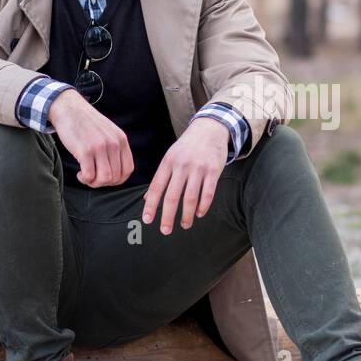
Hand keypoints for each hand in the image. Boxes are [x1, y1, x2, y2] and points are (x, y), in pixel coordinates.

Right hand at [47, 88, 134, 186]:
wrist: (69, 108)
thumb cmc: (86, 123)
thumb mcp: (108, 132)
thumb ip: (115, 149)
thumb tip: (115, 174)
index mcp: (121, 140)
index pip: (128, 170)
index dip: (117, 180)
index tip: (106, 178)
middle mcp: (113, 143)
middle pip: (116, 177)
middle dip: (103, 183)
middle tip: (92, 177)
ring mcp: (100, 147)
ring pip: (105, 179)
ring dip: (94, 183)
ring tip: (86, 176)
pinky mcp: (85, 150)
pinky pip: (89, 176)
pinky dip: (84, 179)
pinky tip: (79, 173)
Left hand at [142, 118, 228, 233]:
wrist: (210, 129)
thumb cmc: (187, 147)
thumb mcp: (170, 157)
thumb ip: (160, 178)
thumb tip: (147, 199)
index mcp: (168, 162)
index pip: (156, 187)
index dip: (151, 205)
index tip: (147, 220)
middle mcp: (181, 166)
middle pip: (172, 196)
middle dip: (168, 216)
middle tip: (165, 231)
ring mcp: (198, 168)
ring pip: (191, 197)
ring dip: (186, 215)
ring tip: (184, 225)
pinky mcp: (214, 170)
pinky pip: (208, 193)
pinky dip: (203, 206)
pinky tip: (199, 214)